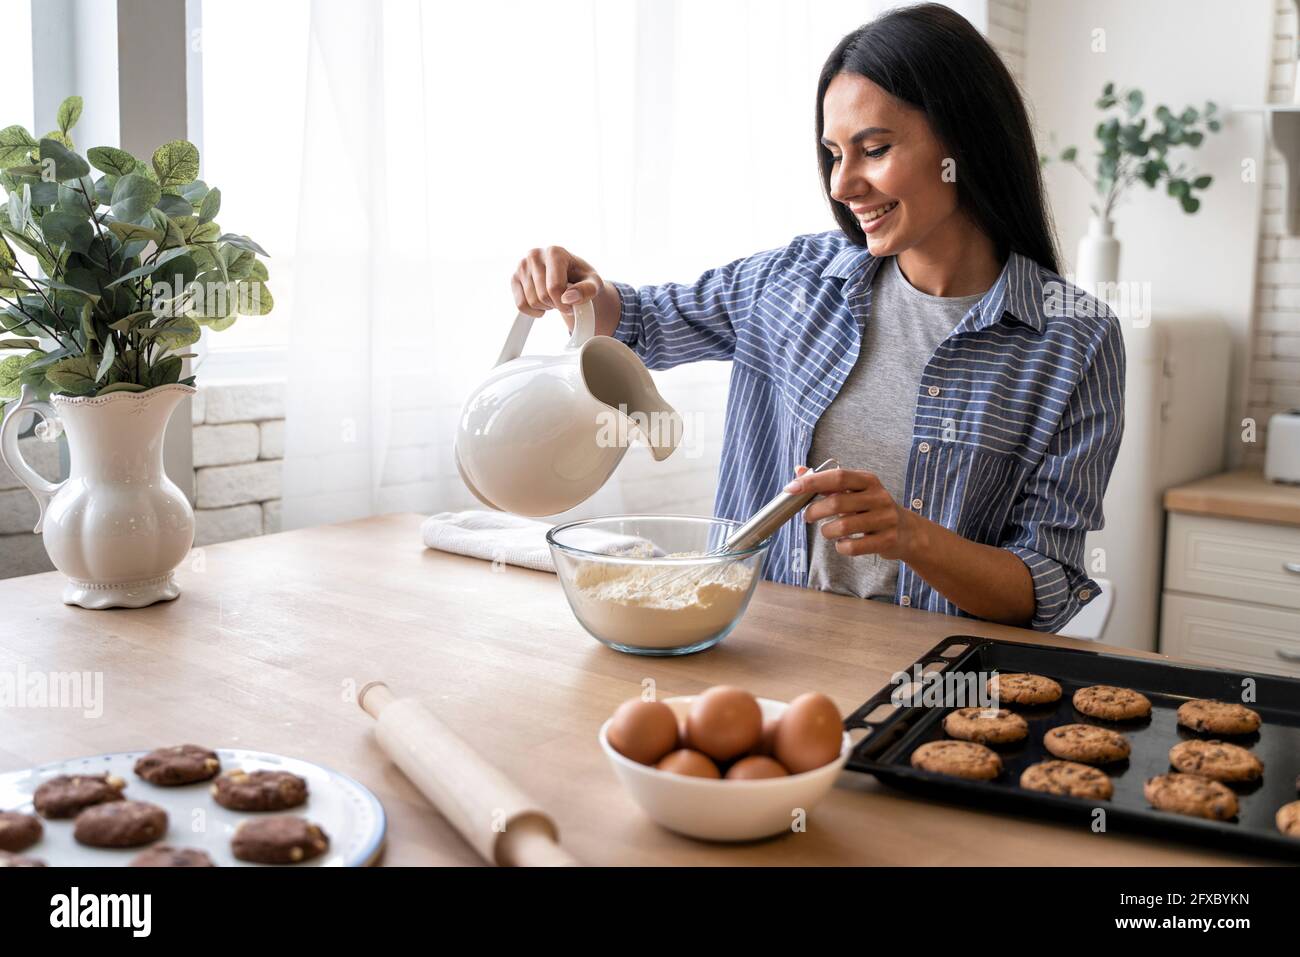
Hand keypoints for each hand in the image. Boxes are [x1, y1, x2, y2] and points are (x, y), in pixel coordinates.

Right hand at [512, 245, 604, 319]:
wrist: (570, 276)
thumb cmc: (582, 278)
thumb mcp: (593, 283)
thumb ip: (587, 290)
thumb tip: (568, 298)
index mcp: (555, 252)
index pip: (554, 288)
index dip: (564, 304)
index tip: (572, 306)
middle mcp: (535, 255)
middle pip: (543, 296)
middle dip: (556, 305)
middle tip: (564, 301)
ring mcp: (522, 265)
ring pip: (531, 302)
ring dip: (546, 307)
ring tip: (554, 298)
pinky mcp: (514, 277)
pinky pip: (520, 305)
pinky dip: (532, 311)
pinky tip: (542, 304)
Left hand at [785, 465, 914, 560]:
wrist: (907, 532)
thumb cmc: (872, 509)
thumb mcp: (854, 492)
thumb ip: (826, 483)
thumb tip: (798, 470)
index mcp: (868, 480)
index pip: (837, 476)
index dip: (812, 482)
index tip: (790, 489)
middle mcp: (879, 497)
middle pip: (837, 503)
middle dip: (814, 511)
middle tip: (806, 517)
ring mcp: (885, 519)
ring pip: (843, 527)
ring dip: (826, 531)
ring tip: (827, 531)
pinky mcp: (887, 540)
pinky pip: (853, 547)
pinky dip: (840, 547)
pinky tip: (842, 543)